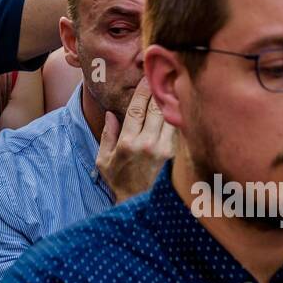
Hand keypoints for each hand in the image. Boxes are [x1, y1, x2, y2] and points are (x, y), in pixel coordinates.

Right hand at [95, 78, 172, 202]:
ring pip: (170, 117)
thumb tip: (110, 114)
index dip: (141, 91)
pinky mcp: (176, 156)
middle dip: (158, 91)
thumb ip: (106, 135)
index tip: (145, 78)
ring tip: (172, 87)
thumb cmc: (120, 182)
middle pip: (157, 108)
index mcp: (128, 143)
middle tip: (161, 76)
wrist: (140, 205)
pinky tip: (179, 108)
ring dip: (171, 102)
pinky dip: (177, 117)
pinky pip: (177, 130)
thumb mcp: (104, 160)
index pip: (137, 109)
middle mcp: (148, 144)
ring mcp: (165, 150)